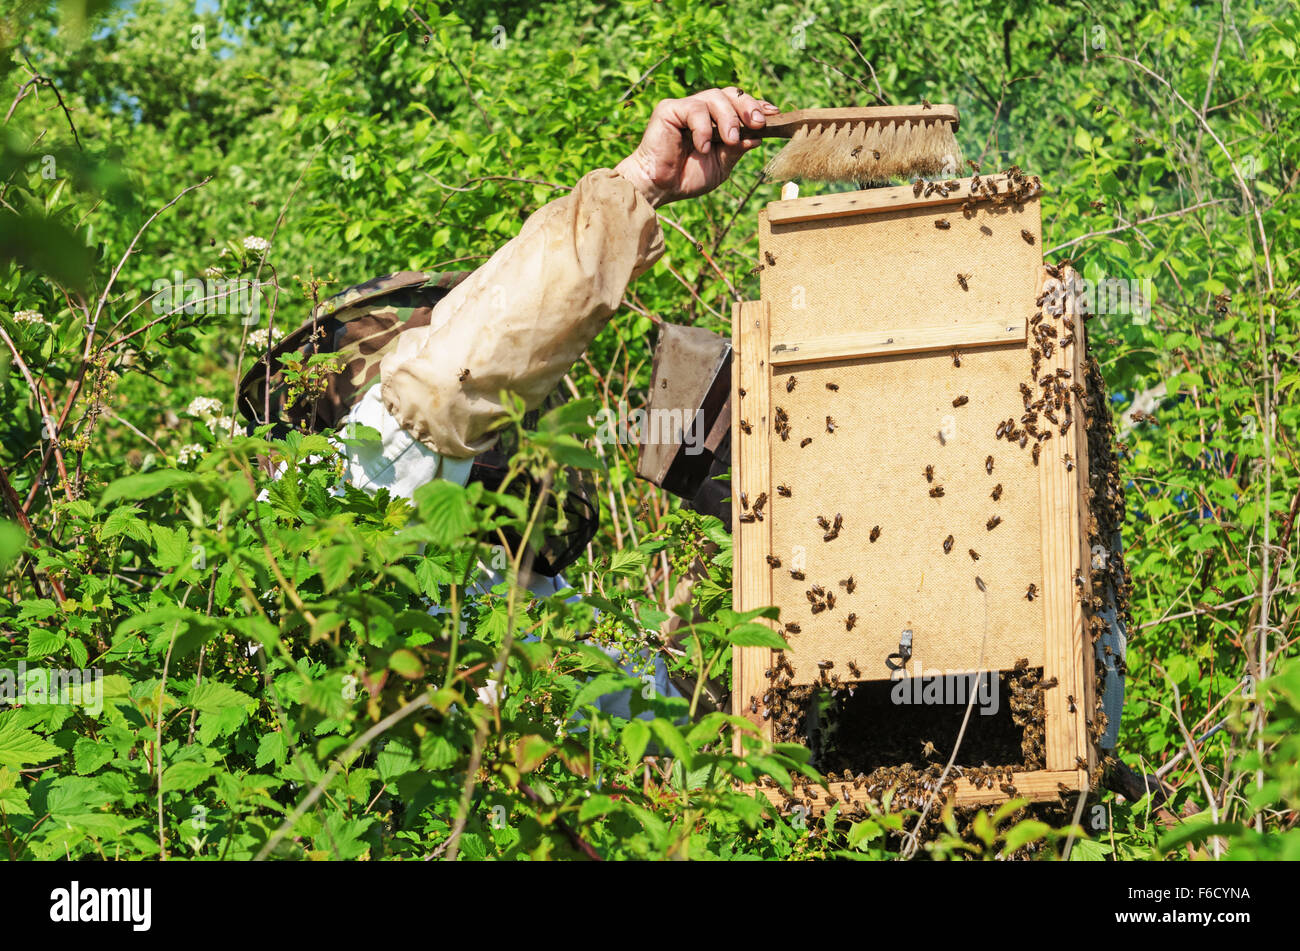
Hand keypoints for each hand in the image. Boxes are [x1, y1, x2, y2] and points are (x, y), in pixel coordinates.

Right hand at [614, 87, 779, 207]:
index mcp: (717, 121)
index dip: (757, 106)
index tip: (773, 115)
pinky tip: (702, 147)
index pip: (740, 105)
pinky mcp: (669, 109)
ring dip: (728, 119)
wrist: (660, 188)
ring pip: (715, 97)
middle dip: (748, 106)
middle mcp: (703, 111)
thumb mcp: (722, 165)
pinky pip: (694, 109)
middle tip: (758, 124)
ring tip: (729, 141)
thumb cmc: (688, 178)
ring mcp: (686, 108)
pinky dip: (703, 128)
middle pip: (731, 93)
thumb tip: (758, 137)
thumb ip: (738, 149)